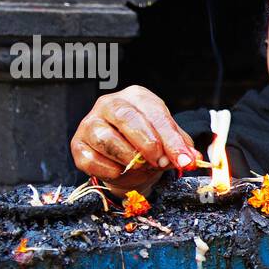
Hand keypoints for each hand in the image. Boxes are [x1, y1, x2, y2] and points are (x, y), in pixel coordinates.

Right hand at [70, 85, 203, 195]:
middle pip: (126, 117)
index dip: (171, 139)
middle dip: (147, 143)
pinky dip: (110, 170)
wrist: (126, 162)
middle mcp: (109, 104)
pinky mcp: (77, 145)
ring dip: (128, 158)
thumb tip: (191, 157)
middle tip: (161, 162)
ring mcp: (90, 123)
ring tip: (142, 167)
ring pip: (105, 138)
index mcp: (136, 97)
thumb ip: (180, 147)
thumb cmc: (148, 144)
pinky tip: (122, 172)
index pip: (154, 113)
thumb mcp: (168, 141)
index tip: (183, 159)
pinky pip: (91, 159)